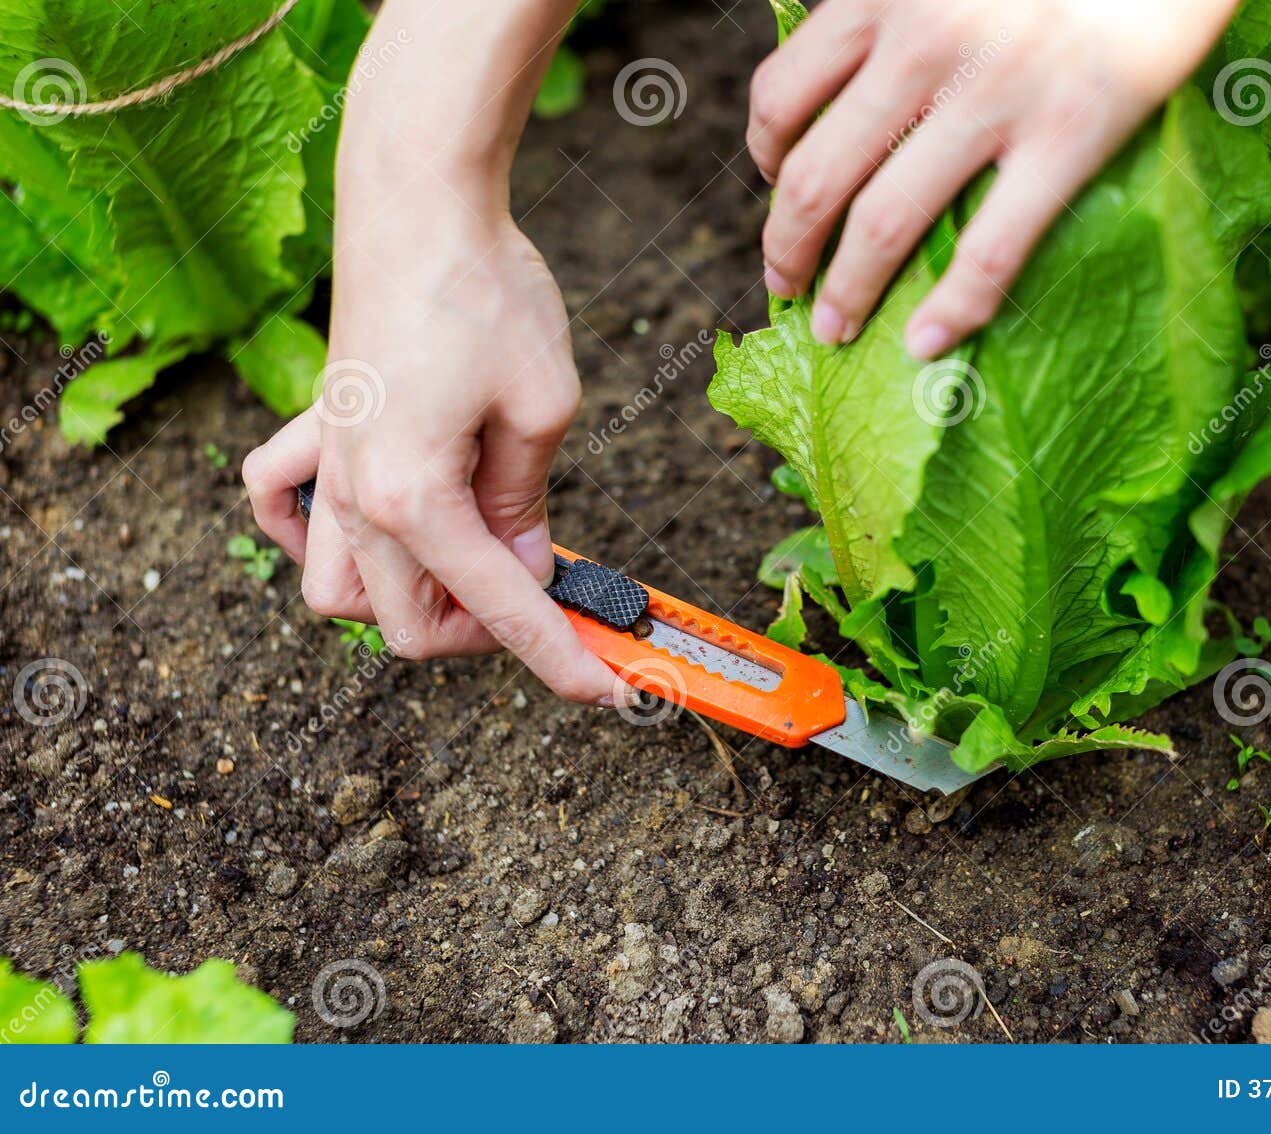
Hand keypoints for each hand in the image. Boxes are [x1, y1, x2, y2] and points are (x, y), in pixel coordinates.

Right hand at [243, 202, 620, 705]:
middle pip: (407, 628)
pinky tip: (371, 520)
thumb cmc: (487, 293)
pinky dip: (316, 534)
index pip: (498, 611)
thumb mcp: (543, 408)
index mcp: (413, 500)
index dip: (562, 659)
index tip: (611, 688)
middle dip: (488, 636)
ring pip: (336, 592)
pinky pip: (281, 507)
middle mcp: (353, 497)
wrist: (420, 202)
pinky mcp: (318, 428)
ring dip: (406, 603)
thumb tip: (524, 569)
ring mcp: (325, 465)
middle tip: (550, 600)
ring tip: (473, 567)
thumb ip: (526, 505)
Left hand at [747, 0, 1238, 356]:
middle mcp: (922, 43)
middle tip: (785, 285)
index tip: (771, 186)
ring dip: (845, 292)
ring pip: (882, 223)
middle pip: (813, 177)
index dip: (762, 157)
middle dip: (785, 247)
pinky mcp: (1068, 134)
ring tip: (836, 329)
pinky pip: (988, 248)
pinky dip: (951, 309)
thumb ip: (899, 9)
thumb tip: (862, 82)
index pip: (780, 96)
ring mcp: (993, 93)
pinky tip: (927, 344)